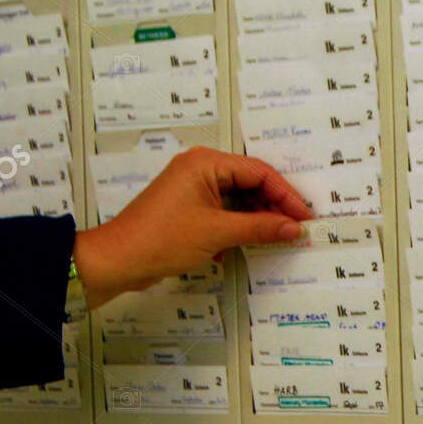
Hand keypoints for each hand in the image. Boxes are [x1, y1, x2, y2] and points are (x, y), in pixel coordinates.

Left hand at [72, 147, 311, 308]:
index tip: (304, 217)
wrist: (118, 260)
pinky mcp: (188, 208)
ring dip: (257, 219)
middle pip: (250, 183)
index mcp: (206, 163)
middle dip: (274, 206)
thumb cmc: (158, 238)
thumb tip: (293, 228)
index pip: (259, 172)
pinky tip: (246, 244)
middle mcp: (199, 169)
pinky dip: (239, 226)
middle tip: (296, 228)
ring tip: (276, 237)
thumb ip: (261, 228)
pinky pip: (225, 211)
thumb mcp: (218, 233)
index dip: (285, 195)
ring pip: (239, 199)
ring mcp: (193, 189)